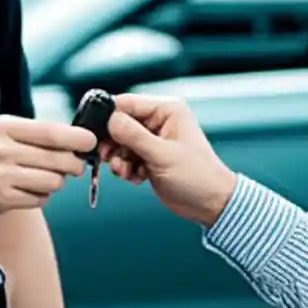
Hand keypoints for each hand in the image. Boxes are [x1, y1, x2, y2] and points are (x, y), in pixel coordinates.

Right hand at [0, 115, 95, 216]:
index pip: (52, 132)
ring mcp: (1, 177)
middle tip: (74, 165)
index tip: (91, 141)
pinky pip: (40, 200)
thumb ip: (36, 133)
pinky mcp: (1, 200)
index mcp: (6, 128)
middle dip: (74, 164)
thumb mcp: (2, 129)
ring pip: (53, 182)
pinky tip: (28, 188)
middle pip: (59, 160)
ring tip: (44, 176)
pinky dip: (41, 195)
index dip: (78, 138)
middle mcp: (2, 151)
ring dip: (57, 181)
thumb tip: (77, 139)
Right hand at [99, 93, 236, 227]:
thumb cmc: (197, 176)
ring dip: (118, 159)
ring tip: (125, 172)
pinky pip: (126, 157)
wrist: (210, 203)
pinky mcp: (149, 156)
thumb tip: (110, 119)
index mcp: (167, 110)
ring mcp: (153, 139)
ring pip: (120, 142)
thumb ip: (134, 136)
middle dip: (113, 143)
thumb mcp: (162, 155)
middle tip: (109, 158)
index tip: (98, 135)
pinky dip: (126, 168)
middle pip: (120, 123)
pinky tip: (136, 177)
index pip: (127, 103)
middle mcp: (159, 121)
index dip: (110, 117)